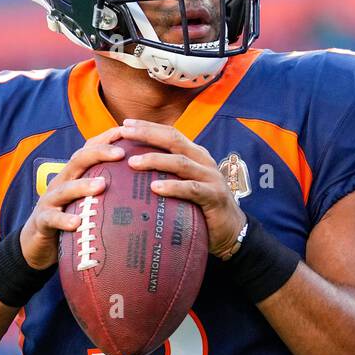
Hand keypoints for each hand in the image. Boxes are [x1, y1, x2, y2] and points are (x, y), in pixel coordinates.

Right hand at [19, 128, 124, 269]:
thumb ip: (110, 189)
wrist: (37, 242)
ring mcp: (50, 200)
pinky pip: (51, 219)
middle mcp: (62, 182)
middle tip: (121, 153)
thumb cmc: (72, 216)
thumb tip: (147, 185)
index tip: (127, 131)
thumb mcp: (90, 199)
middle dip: (99, 153)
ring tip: (102, 185)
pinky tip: (77, 222)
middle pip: (78, 160)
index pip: (89, 149)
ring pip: (65, 189)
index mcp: (75, 174)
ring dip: (83, 185)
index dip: (106, 138)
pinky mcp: (42, 221)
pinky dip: (63, 220)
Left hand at [120, 118, 247, 258]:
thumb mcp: (184, 183)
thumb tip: (131, 169)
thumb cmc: (200, 207)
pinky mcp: (215, 196)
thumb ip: (166, 173)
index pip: (171, 133)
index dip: (149, 127)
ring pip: (181, 163)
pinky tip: (155, 188)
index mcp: (195, 155)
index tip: (125, 124)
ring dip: (155, 160)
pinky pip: (192, 189)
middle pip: (174, 141)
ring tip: (132, 162)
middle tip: (124, 132)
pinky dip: (173, 187)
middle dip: (147, 134)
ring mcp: (211, 178)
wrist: (231, 230)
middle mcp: (204, 161)